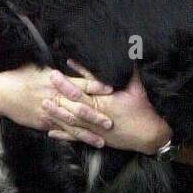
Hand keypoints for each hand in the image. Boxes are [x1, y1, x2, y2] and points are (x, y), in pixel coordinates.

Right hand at [0, 63, 113, 148]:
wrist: (0, 92)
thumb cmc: (21, 76)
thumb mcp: (40, 69)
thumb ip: (58, 72)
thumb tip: (73, 69)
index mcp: (55, 80)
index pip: (79, 83)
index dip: (95, 86)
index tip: (111, 89)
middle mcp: (53, 96)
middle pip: (78, 107)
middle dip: (95, 115)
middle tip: (112, 122)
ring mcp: (48, 111)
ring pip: (71, 124)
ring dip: (86, 133)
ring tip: (101, 140)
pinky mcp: (42, 122)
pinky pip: (59, 130)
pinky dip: (71, 137)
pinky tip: (82, 142)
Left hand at [47, 60, 172, 154]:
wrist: (148, 136)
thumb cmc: (143, 111)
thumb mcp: (137, 89)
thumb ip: (129, 72)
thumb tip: (127, 54)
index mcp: (105, 102)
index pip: (84, 88)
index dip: (70, 79)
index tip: (60, 70)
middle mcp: (96, 116)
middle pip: (73, 103)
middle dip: (59, 92)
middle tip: (47, 82)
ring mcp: (94, 129)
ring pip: (71, 121)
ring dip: (56, 113)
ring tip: (43, 105)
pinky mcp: (95, 138)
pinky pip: (76, 137)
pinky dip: (63, 135)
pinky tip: (50, 131)